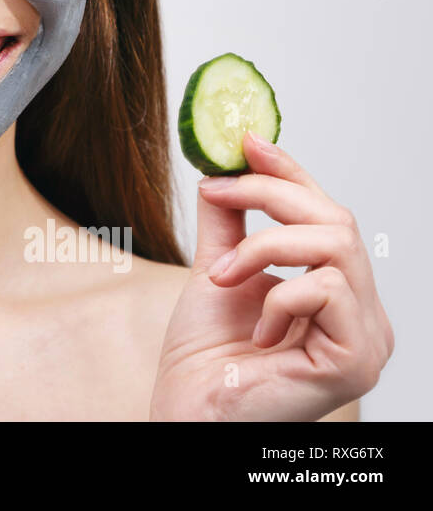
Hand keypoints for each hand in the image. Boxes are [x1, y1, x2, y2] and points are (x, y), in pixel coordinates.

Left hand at [150, 131, 393, 420]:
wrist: (190, 415)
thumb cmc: (204, 360)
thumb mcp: (218, 271)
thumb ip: (230, 223)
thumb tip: (228, 167)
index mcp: (337, 294)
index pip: (327, 216)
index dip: (292, 174)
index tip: (249, 142)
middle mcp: (362, 315)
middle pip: (336, 220)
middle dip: (270, 195)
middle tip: (218, 192)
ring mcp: (367, 339)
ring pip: (334, 244)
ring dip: (263, 247)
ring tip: (221, 276)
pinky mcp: (358, 360)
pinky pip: (326, 289)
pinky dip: (278, 296)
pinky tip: (259, 330)